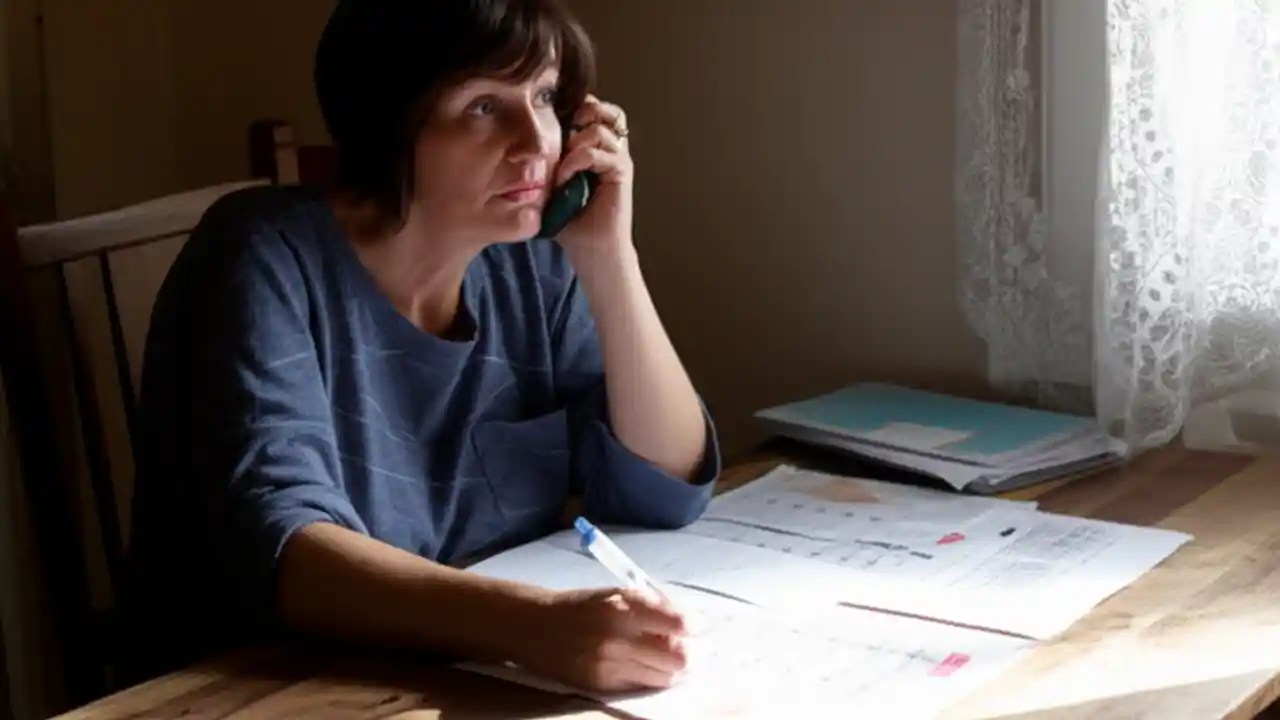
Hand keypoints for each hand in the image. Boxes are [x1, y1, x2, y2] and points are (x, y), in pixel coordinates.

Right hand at [513, 587, 687, 692]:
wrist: (534, 625)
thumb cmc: (583, 605)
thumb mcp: (618, 595)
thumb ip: (653, 609)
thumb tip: (690, 626)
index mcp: (626, 604)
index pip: (680, 623)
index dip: (695, 627)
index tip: (696, 627)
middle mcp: (619, 635)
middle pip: (679, 658)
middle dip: (690, 653)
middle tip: (688, 647)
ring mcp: (609, 663)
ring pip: (664, 676)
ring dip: (672, 668)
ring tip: (664, 656)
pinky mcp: (601, 684)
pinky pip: (641, 685)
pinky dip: (649, 676)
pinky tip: (640, 664)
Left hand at [554, 95, 633, 264]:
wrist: (592, 249)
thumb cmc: (570, 220)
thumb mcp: (549, 183)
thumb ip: (543, 159)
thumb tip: (515, 137)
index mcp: (595, 146)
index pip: (591, 107)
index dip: (573, 108)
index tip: (550, 125)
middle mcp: (610, 148)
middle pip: (603, 109)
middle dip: (580, 117)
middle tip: (563, 139)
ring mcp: (617, 159)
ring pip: (600, 128)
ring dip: (575, 142)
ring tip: (562, 165)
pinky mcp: (621, 173)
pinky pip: (597, 153)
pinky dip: (577, 161)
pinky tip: (564, 179)